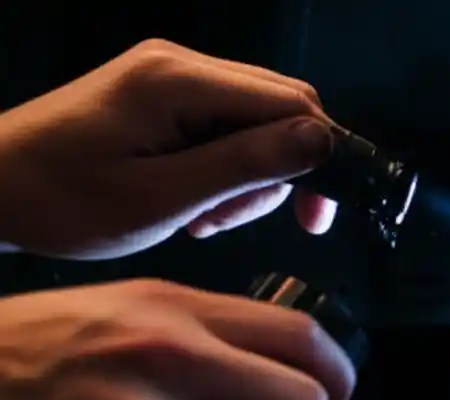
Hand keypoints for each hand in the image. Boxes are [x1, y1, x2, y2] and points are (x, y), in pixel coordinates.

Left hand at [0, 39, 338, 258]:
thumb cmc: (61, 200)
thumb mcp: (162, 197)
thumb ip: (245, 166)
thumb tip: (323, 143)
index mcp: (179, 81)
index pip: (292, 104)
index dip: (322, 158)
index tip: (317, 217)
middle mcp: (180, 65)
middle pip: (282, 108)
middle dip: (279, 171)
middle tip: (235, 218)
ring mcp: (171, 77)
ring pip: (259, 122)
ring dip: (247, 177)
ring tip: (200, 215)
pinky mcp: (163, 96)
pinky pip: (226, 127)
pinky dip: (224, 169)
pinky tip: (190, 199)